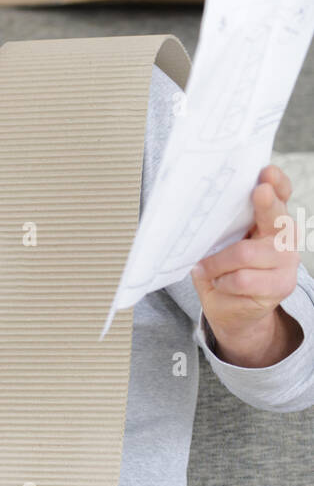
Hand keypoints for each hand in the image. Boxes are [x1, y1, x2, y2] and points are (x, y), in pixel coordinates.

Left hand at [191, 165, 301, 364]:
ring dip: (217, 262)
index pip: (280, 194)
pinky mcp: (281, 285)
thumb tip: (199, 212)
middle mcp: (284, 236)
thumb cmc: (222, 271)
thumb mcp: (218, 244)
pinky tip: (220, 283)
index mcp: (269, 219)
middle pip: (275, 215)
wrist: (231, 311)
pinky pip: (242, 279)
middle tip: (260, 191)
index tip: (266, 173)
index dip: (276, 182)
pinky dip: (222, 281)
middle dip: (266, 202)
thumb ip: (219, 227)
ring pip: (245, 253)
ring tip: (206, 268)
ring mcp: (286, 260)